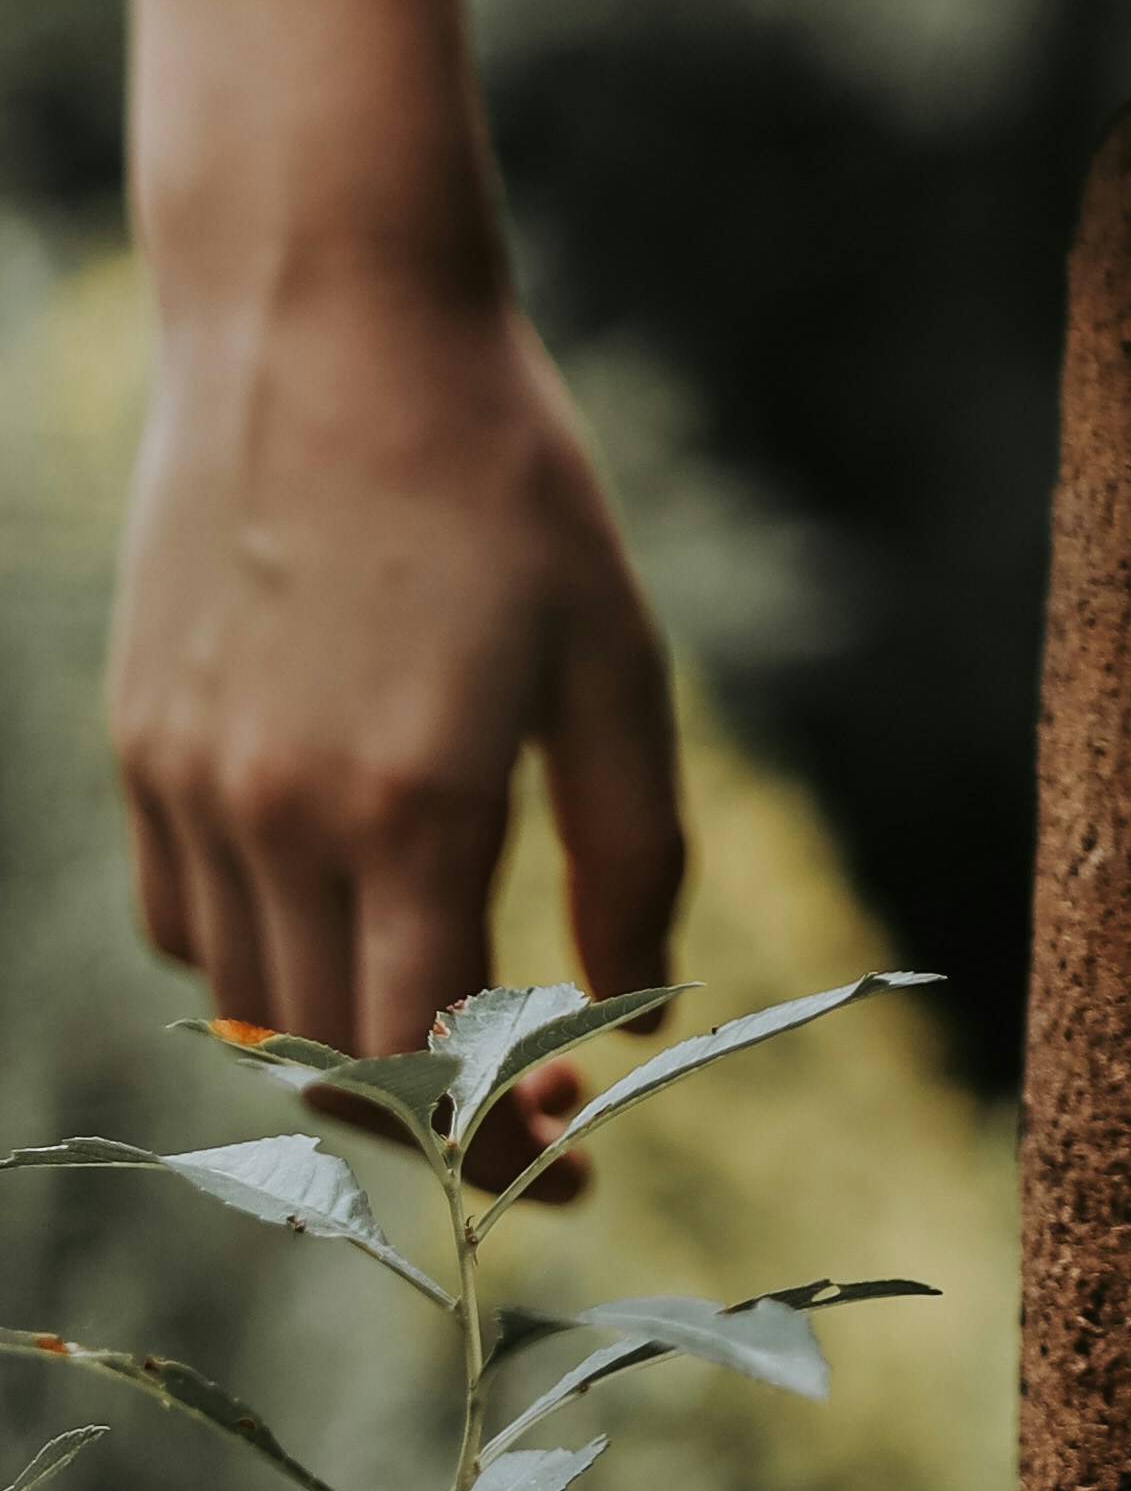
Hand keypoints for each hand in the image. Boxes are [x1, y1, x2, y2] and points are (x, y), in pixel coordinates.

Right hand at [109, 256, 683, 1173]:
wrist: (328, 326)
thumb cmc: (505, 481)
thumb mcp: (614, 658)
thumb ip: (632, 847)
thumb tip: (632, 1009)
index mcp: (413, 804)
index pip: (436, 1061)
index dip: (504, 1141)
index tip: (571, 1164)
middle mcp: (278, 813)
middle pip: (338, 1055)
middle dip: (436, 1111)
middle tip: (527, 1098)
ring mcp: (190, 780)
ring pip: (251, 1000)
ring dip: (344, 1040)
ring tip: (437, 1002)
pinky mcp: (140, 739)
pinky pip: (185, 916)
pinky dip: (258, 953)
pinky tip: (337, 904)